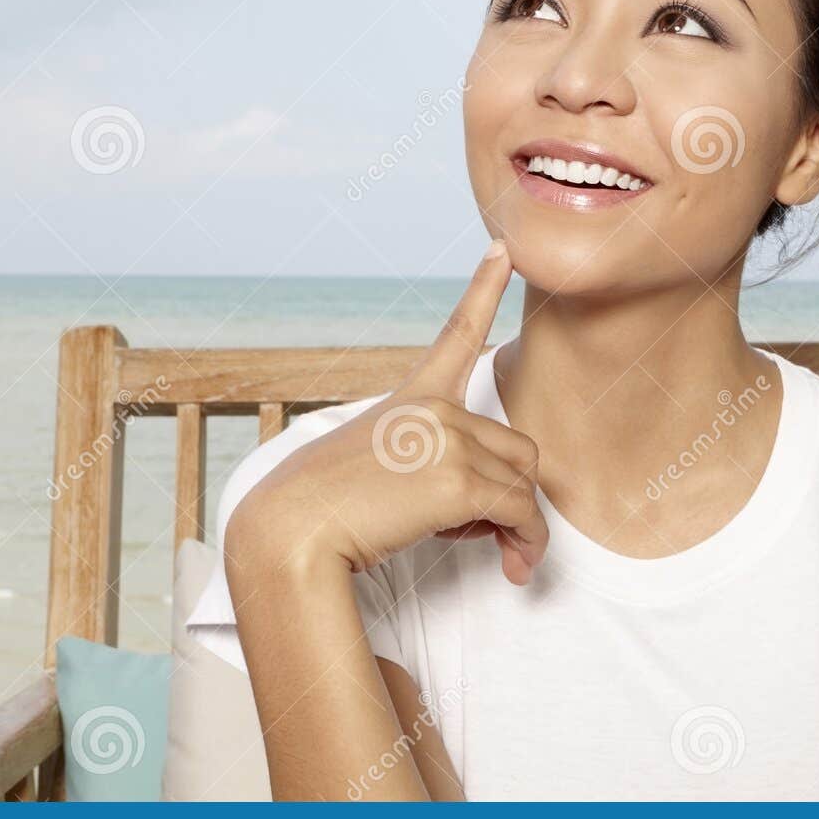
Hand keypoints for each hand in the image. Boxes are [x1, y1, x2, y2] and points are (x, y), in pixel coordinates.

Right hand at [225, 240, 547, 585]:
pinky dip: (528, 545)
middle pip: (517, 449)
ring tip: (495, 554)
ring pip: (525, 485)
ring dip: (520, 526)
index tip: (503, 250)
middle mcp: (436, 411)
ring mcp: (449, 441)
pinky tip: (512, 568)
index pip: (457, 335)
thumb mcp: (376, 469)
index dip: (483, 289)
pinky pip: (522, 515)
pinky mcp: (460, 481)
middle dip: (513, 496)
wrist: (290, 530)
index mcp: (413, 399)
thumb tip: (489, 512)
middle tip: (488, 536)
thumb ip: (432, 470)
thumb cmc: (322, 509)